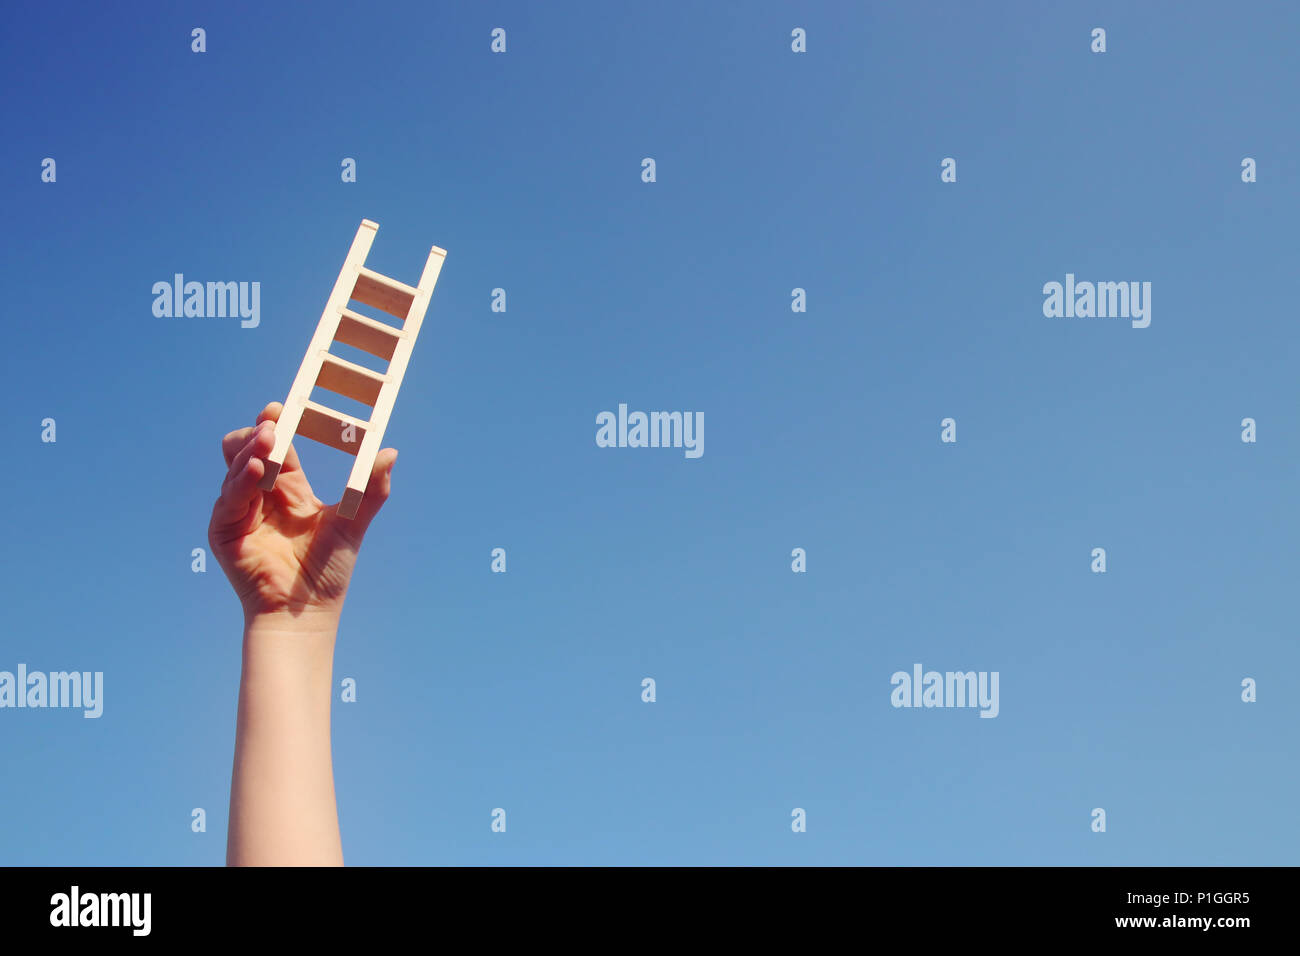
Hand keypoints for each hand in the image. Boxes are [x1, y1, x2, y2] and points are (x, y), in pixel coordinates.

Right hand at [207, 401, 396, 622]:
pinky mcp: (224, 530)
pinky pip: (229, 497)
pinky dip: (242, 480)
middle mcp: (260, 494)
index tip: (284, 405)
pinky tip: (259, 469)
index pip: (280, 445)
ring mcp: (239, 510)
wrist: (307, 611)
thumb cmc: (328, 570)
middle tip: (274, 420)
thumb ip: (372, 489)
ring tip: (269, 440)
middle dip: (260, 431)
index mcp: (288, 488)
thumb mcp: (353, 522)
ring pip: (235, 465)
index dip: (279, 424)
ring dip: (252, 450)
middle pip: (248, 447)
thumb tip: (391, 452)